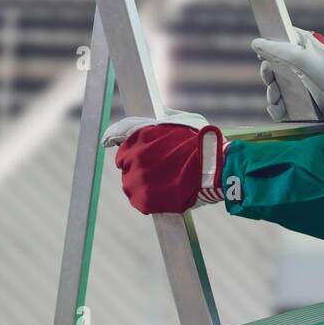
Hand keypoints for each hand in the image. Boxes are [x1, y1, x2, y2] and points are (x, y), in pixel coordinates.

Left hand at [106, 110, 229, 213]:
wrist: (213, 168)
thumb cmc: (201, 146)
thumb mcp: (179, 124)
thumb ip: (159, 126)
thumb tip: (153, 125)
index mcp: (140, 136)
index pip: (116, 135)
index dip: (114, 140)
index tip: (110, 145)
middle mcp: (133, 156)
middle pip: (125, 164)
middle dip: (137, 167)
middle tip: (158, 171)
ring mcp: (136, 178)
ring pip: (130, 184)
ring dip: (142, 184)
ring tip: (163, 185)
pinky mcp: (142, 198)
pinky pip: (138, 200)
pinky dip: (149, 200)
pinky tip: (163, 196)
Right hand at [252, 27, 323, 127]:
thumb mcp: (301, 57)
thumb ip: (277, 49)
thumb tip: (255, 43)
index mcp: (300, 47)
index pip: (278, 44)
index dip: (267, 49)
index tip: (263, 55)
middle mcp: (297, 64)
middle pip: (271, 68)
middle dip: (267, 74)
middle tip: (269, 78)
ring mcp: (298, 84)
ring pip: (274, 87)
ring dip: (271, 93)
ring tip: (276, 97)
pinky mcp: (299, 101)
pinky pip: (280, 105)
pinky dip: (276, 108)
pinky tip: (278, 109)